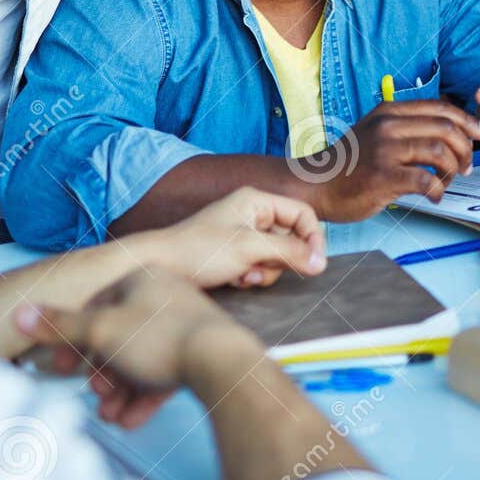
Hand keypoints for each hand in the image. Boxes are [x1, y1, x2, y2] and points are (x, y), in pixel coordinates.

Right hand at [17, 270, 258, 428]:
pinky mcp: (201, 351)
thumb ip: (60, 326)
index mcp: (143, 278)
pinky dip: (145, 395)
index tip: (62, 365)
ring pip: (142, 359)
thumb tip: (22, 315)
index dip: (75, 338)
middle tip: (95, 393)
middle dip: (103, 371)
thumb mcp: (100, 331)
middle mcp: (166, 296)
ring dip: (121, 390)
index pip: (97, 306)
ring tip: (112, 414)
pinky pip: (165, 373)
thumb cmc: (162, 338)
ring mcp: (186, 323)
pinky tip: (132, 419)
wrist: (221, 363)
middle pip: (120, 336)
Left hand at [135, 186, 325, 288]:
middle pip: (291, 238)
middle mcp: (252, 214)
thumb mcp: (249, 249)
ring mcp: (243, 235)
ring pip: (276, 256)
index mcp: (256, 201)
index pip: (302, 214)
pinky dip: (252, 276)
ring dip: (264, 271)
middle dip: (279, 259)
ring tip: (243, 275)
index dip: (313, 238)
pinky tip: (234, 279)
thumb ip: (289, 253)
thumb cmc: (198, 251)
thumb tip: (321, 262)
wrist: (158, 267)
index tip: (316, 263)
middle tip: (260, 267)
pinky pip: (259, 266)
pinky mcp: (235, 254)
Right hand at [303, 101, 479, 220]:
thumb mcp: (376, 130)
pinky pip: (426, 180)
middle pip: (447, 128)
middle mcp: (389, 125)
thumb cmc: (350, 164)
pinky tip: (433, 196)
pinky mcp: (383, 176)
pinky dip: (438, 190)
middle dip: (466, 149)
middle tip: (466, 167)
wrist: (315, 184)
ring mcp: (385, 149)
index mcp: (390, 111)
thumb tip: (450, 131)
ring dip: (453, 171)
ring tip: (446, 183)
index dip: (469, 122)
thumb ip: (407, 126)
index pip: (442, 108)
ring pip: (441, 152)